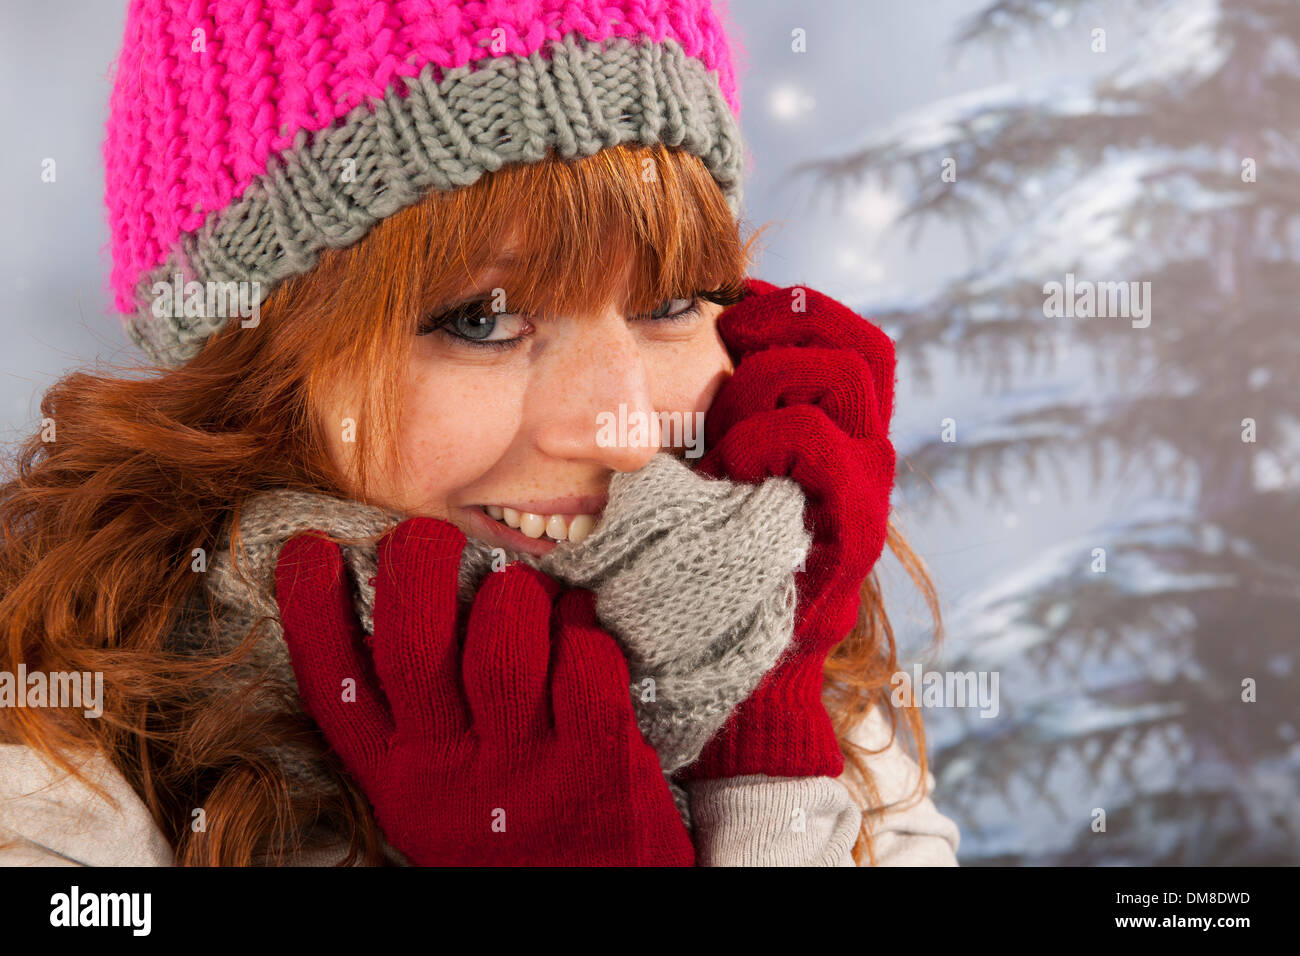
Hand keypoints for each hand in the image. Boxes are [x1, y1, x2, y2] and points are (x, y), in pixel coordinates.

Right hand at [273, 516, 694, 865]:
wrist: (590, 904)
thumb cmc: (511, 832)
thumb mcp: (439, 793)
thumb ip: (418, 719)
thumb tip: (409, 600)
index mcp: (400, 778)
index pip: (337, 689)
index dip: (313, 614)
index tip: (310, 549)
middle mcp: (452, 770)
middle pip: (413, 647)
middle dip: (415, 569)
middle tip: (429, 538)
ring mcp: (526, 765)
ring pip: (503, 642)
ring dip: (515, 596)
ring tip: (527, 599)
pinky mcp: (600, 759)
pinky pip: (585, 664)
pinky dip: (583, 630)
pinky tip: (581, 630)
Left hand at [680, 278, 896, 779]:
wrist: (739, 657)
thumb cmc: (714, 555)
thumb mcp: (715, 465)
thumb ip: (723, 409)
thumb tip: (682, 337)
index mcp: (843, 431)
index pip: (853, 339)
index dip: (800, 307)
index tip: (736, 303)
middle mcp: (868, 451)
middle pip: (861, 347)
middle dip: (789, 330)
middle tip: (729, 350)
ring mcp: (868, 487)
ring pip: (841, 380)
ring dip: (770, 384)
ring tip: (727, 428)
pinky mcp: (857, 526)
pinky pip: (820, 441)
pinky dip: (770, 437)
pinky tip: (733, 467)